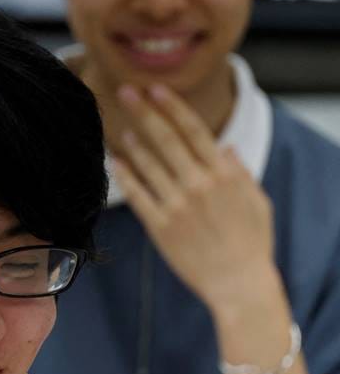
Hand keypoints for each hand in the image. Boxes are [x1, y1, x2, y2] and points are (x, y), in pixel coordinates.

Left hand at [113, 83, 274, 308]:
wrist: (239, 285)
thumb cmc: (252, 243)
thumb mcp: (257, 203)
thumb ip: (239, 173)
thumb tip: (225, 148)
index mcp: (224, 175)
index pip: (195, 131)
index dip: (173, 107)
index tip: (156, 88)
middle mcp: (198, 186)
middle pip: (167, 140)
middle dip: (145, 112)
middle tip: (126, 91)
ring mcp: (177, 206)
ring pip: (149, 165)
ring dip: (134, 142)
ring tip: (121, 126)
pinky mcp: (160, 227)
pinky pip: (137, 195)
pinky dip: (125, 175)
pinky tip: (116, 161)